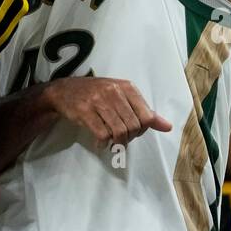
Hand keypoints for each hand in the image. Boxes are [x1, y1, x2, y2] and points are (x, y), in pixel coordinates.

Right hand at [46, 75, 171, 148]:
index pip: (147, 116)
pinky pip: (103, 134)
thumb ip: (144, 111)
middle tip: (120, 139)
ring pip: (120, 132)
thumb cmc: (96, 93)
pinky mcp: (85, 111)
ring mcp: (99, 100)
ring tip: (111, 143)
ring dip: (117, 143)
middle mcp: (114, 91)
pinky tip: (100, 142)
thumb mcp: (122, 96)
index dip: (142, 130)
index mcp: (127, 87)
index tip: (133, 131)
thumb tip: (167, 126)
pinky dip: (103, 144)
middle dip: (129, 138)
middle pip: (134, 126)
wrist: (63, 90)